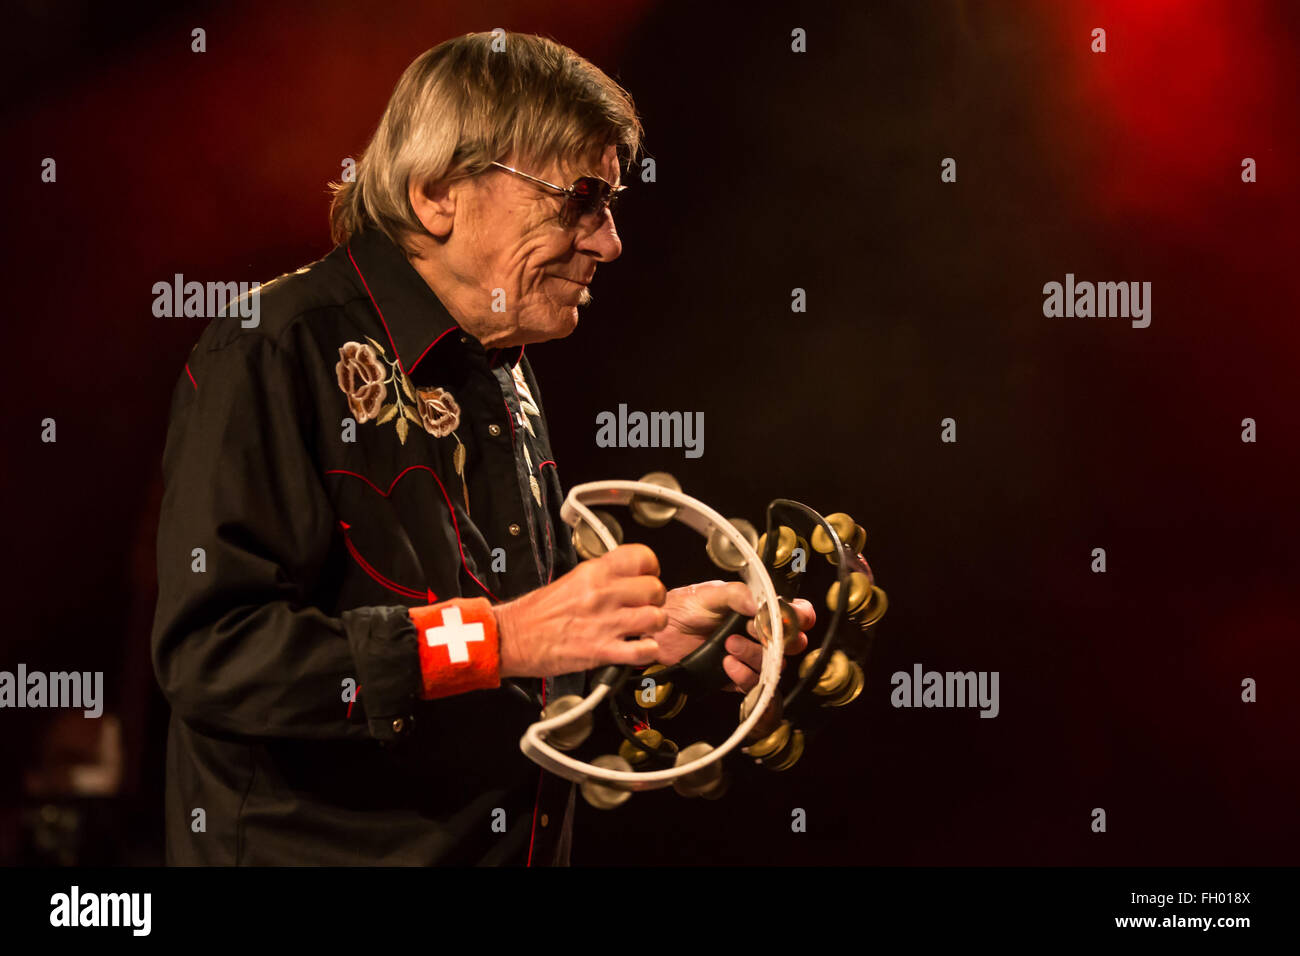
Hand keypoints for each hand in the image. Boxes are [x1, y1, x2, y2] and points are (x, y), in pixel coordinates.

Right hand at [494, 544, 666, 677]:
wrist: (512, 638)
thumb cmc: (536, 613)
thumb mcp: (571, 581)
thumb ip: (601, 577)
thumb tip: (626, 578)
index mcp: (593, 572)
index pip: (642, 557)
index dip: (651, 569)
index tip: (648, 577)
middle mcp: (602, 594)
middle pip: (655, 589)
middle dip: (656, 600)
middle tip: (645, 606)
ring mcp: (604, 623)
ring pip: (656, 618)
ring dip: (653, 626)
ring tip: (642, 629)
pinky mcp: (602, 651)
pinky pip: (644, 650)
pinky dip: (646, 652)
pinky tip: (636, 648)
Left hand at [647, 579, 813, 692]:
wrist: (660, 630)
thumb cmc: (685, 606)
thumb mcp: (710, 593)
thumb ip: (736, 594)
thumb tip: (760, 604)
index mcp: (761, 608)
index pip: (798, 613)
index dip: (800, 617)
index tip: (784, 618)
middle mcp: (762, 633)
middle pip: (794, 643)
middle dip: (777, 639)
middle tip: (754, 630)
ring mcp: (751, 656)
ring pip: (774, 665)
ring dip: (754, 655)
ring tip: (729, 644)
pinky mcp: (738, 676)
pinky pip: (754, 683)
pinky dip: (743, 675)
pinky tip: (727, 663)